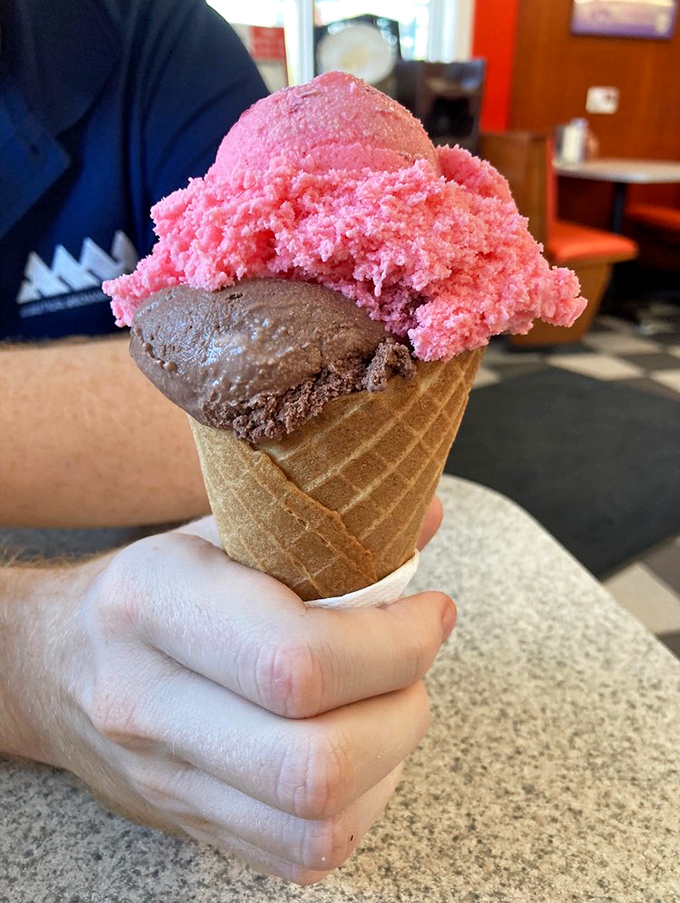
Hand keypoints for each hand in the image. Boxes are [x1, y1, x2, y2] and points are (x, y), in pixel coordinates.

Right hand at [10, 497, 451, 884]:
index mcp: (155, 602)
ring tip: (392, 702)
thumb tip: (425, 513)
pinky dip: (364, 802)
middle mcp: (149, 704)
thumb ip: (318, 524)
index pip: (296, 659)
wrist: (50, 666)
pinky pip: (305, 853)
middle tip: (414, 664)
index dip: (394, 644)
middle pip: (314, 763)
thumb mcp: (217, 529)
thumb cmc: (152, 587)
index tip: (431, 613)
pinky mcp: (192, 827)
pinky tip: (363, 748)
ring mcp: (165, 781)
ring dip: (392, 762)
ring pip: (319, 824)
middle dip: (403, 711)